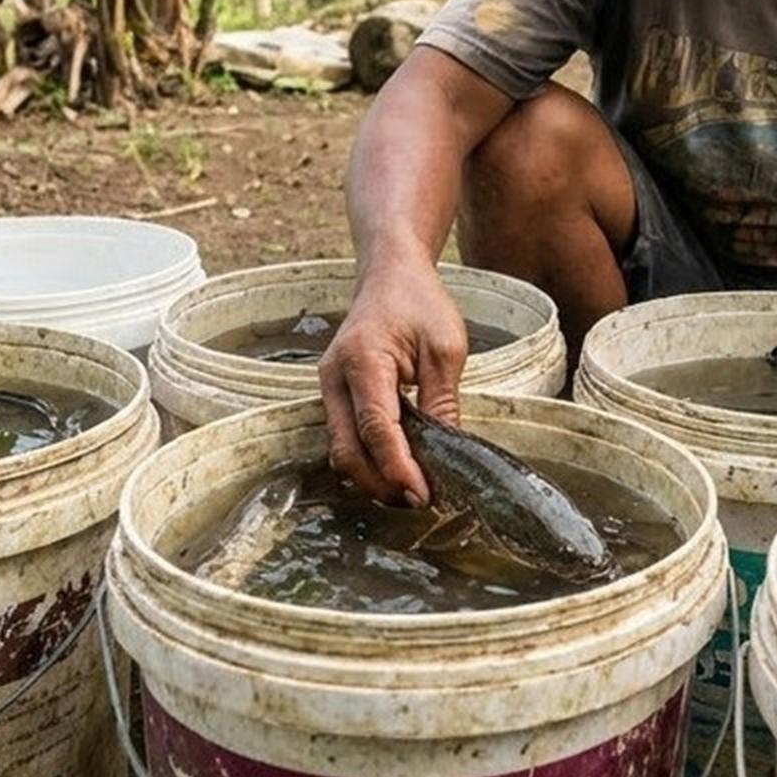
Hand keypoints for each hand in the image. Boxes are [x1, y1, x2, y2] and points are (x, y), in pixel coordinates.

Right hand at [318, 258, 466, 505]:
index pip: (376, 427)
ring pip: (340, 450)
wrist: (389, 275)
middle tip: (420, 501)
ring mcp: (328, 387)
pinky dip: (368, 460)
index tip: (422, 494)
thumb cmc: (419, 303)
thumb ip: (442, 401)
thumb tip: (448, 453)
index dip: (398, 467)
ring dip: (372, 477)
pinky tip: (397, 468)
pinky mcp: (334, 394)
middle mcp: (335, 376)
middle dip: (380, 483)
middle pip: (347, 450)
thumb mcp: (445, 347)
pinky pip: (344, 438)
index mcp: (363, 359)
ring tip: (412, 490)